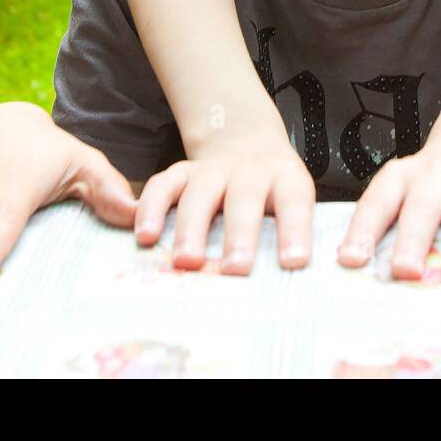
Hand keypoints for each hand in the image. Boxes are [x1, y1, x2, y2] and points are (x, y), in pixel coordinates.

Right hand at [133, 132, 314, 274]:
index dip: (295, 230)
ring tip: (187, 262)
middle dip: (240, 234)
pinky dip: (152, 208)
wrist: (251, 151)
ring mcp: (214, 168)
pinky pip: (164, 185)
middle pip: (245, 198)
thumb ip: (282, 238)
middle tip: (235, 269)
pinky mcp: (183, 171)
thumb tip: (274, 289)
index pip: (294, 203)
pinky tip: (146, 235)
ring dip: (192, 228)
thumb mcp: (290, 208)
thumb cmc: (273, 196)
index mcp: (286, 180)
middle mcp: (250, 170)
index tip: (293, 261)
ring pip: (201, 193)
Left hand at [336, 133, 440, 278]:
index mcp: (402, 177)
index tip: (351, 260)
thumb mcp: (406, 193)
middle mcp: (436, 172)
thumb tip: (363, 269)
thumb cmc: (432, 185)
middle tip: (405, 271)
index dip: (364, 230)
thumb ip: (390, 225)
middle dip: (413, 238)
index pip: (378, 202)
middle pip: (422, 203)